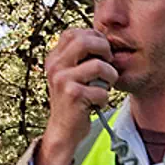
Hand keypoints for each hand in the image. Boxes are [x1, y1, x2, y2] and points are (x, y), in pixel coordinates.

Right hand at [35, 29, 117, 164]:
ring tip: (105, 86)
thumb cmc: (75, 101)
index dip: (94, 38)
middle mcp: (55, 66)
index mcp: (54, 58)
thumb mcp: (72, 74)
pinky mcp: (72, 95)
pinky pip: (101, 90)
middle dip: (105, 50)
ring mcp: (62, 80)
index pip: (75, 33)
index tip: (102, 52)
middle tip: (109, 64)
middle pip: (86, 40)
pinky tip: (97, 103)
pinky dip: (105, 98)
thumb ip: (81, 56)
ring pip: (99, 65)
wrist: (63, 131)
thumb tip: (103, 38)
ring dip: (110, 77)